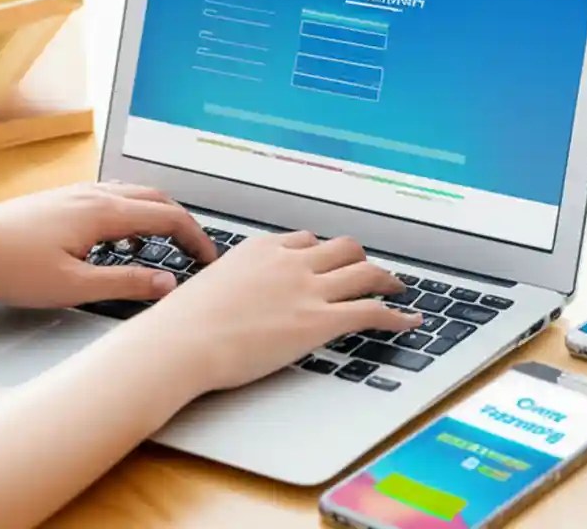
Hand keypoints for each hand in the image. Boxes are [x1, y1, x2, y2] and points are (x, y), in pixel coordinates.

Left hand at [0, 183, 217, 307]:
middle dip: (183, 223)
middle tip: (194, 250)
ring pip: (136, 194)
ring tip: (163, 244)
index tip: (208, 260)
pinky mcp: (64, 198)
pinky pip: (114, 197)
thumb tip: (168, 284)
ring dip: (158, 215)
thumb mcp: (74, 286)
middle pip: (158, 199)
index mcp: (105, 213)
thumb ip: (127, 283)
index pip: (169, 218)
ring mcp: (79, 193)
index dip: (196, 238)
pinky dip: (133, 213)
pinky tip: (121, 237)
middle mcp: (96, 196)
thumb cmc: (11, 266)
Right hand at [119, 231, 420, 394]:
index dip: (322, 254)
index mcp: (261, 249)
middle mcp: (290, 262)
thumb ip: (232, 285)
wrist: (177, 345)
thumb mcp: (209, 288)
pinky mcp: (320, 320)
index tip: (329, 262)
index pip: (305, 240)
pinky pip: (372, 310)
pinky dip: (398, 315)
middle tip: (370, 272)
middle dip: (359, 260)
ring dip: (386, 280)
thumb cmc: (180, 326)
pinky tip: (410, 321)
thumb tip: (231, 300)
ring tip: (397, 288)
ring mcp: (308, 289)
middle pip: (343, 248)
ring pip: (365, 272)